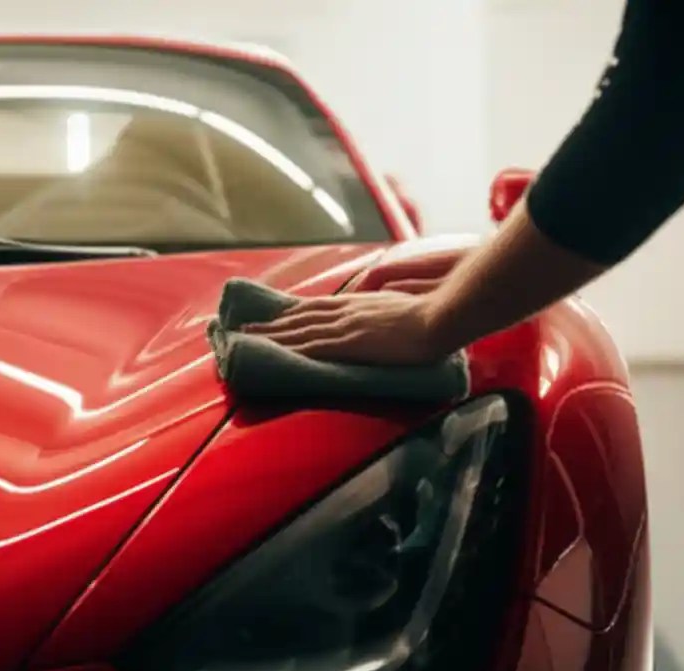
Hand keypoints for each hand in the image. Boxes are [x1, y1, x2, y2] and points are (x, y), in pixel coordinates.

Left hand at [243, 291, 446, 364]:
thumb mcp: (398, 303)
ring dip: (270, 336)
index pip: (315, 306)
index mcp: (357, 302)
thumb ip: (381, 306)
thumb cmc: (428, 313)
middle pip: (299, 317)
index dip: (289, 312)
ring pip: (298, 331)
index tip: (271, 317)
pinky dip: (290, 350)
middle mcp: (345, 311)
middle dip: (270, 324)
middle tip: (243, 328)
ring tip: (245, 340)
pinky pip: (313, 347)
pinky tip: (275, 354)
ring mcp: (346, 327)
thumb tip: (377, 311)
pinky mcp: (350, 343)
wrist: (439, 317)